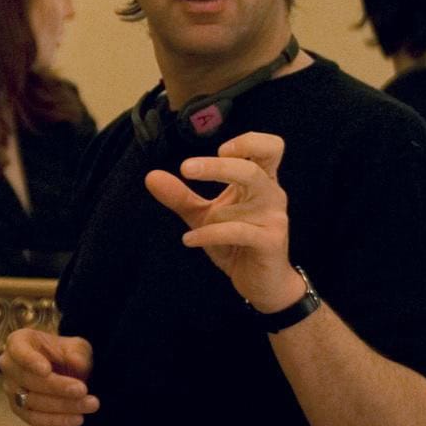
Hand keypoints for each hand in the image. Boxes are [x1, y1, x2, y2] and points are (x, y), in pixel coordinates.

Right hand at [0, 328, 96, 425]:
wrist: (66, 371)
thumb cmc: (67, 354)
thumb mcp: (77, 347)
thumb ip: (77, 352)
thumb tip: (76, 362)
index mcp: (19, 342)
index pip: (18, 350)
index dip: (30, 361)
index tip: (46, 370)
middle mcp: (9, 365)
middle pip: (28, 380)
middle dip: (57, 387)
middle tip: (82, 390)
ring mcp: (11, 389)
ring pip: (32, 401)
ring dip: (62, 406)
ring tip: (89, 405)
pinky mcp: (19, 409)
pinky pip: (34, 419)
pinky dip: (56, 421)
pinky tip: (77, 419)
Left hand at [145, 131, 302, 311]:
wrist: (261, 283)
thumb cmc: (235, 242)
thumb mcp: (203, 216)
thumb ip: (180, 197)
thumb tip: (150, 176)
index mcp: (260, 181)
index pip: (270, 147)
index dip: (247, 141)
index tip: (219, 149)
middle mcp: (271, 194)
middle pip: (253, 167)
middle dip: (218, 165)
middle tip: (186, 168)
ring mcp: (274, 217)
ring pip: (248, 194)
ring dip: (215, 205)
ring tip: (193, 216)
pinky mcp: (271, 241)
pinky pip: (237, 231)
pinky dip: (209, 234)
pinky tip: (188, 240)